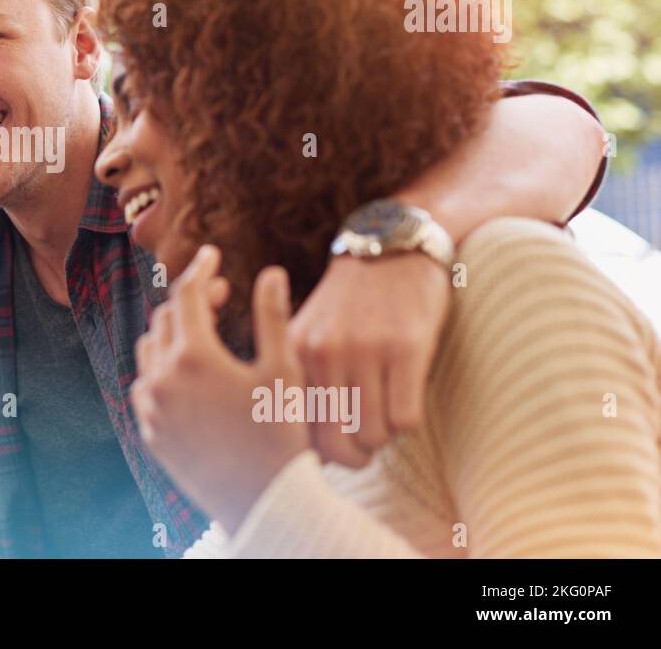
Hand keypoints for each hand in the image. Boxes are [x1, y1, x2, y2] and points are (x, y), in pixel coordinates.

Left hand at [132, 245, 307, 530]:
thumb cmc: (281, 434)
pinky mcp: (150, 433)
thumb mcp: (284, 371)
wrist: (264, 502)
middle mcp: (162, 378)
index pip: (186, 293)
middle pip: (166, 318)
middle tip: (221, 295)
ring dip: (172, 332)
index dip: (201, 268)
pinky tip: (189, 372)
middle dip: (191, 300)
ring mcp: (152, 407)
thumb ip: (272, 316)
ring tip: (203, 330)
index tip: (214, 254)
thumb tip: (270, 272)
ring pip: (149, 350)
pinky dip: (162, 368)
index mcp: (194, 356)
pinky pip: (144, 386)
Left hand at [287, 252, 447, 467]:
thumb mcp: (311, 336)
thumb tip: (306, 451)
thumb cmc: (350, 307)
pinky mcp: (405, 348)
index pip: (300, 433)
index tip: (338, 442)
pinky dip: (409, 420)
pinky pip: (406, 419)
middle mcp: (324, 353)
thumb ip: (302, 383)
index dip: (322, 451)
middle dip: (357, 455)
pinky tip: (407, 397)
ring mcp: (364, 350)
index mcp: (294, 354)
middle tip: (368, 440)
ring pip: (375, 436)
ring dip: (385, 436)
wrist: (391, 249)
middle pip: (339, 445)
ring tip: (387, 413)